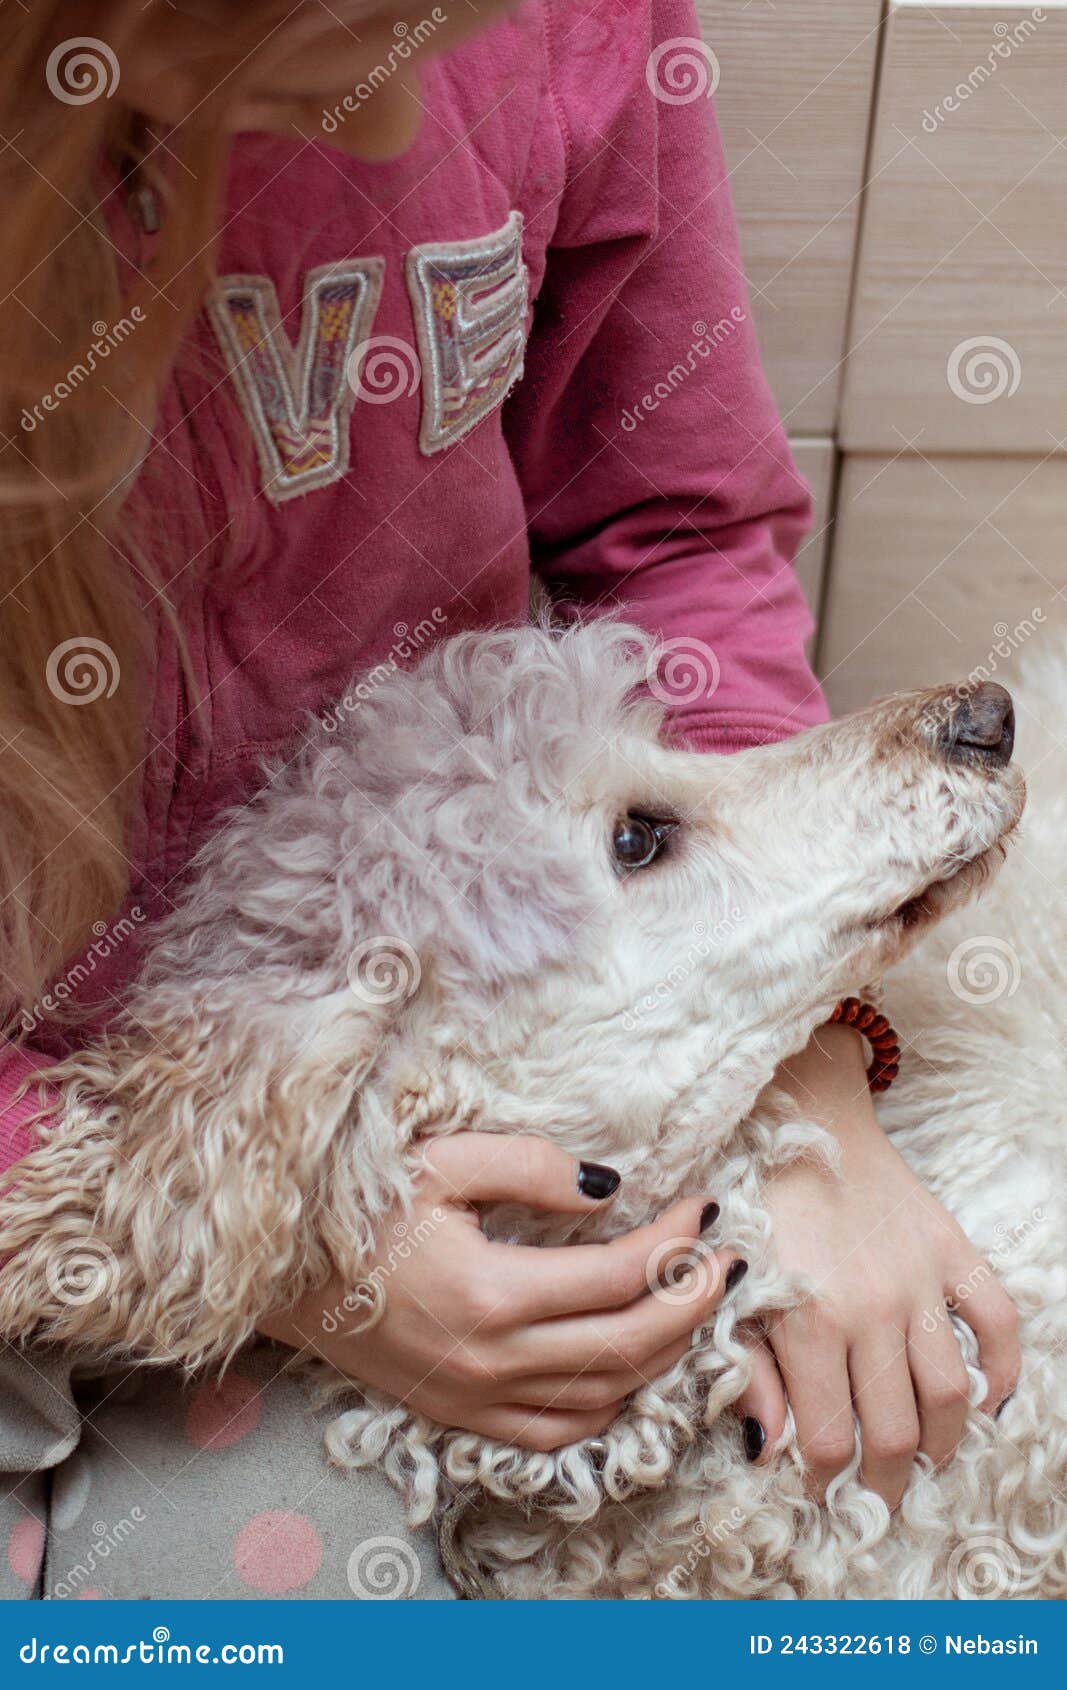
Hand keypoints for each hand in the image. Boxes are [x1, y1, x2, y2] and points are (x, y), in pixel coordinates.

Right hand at [259, 1132, 744, 1452]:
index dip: (676, 1244)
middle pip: (629, 1345)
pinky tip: (631, 1365)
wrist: (281, 1272)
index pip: (619, 1277)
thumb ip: (533, 1167)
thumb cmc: (359, 1205)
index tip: (706, 1207)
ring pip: (604, 1396)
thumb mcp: (444, 1160)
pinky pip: (560, 1430)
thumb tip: (612, 1190)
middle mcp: (492, 1360)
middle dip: (693, 1305)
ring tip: (695, 1308)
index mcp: (490, 1292)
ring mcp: (478, 1399)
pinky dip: (611, 1401)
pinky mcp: (462, 1417)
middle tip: (728, 1262)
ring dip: (664, 1356)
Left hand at [737, 1026, 1019, 1508]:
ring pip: (952, 1396)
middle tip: (872, 1500)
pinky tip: (984, 1400)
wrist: (794, 1109)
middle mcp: (871, 1307)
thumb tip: (769, 1448)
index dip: (826, 1482)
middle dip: (883, 1484)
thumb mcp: (726, 1284)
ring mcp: (919, 1279)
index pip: (831, 1440)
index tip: (819, 1492)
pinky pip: (998, 1323)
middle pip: (896, 1433)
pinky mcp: (951, 1248)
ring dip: (941, 1445)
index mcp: (807, 1319)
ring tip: (920, 1461)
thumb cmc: (747, 1197)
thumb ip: (750, 1368)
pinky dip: (1002, 1371)